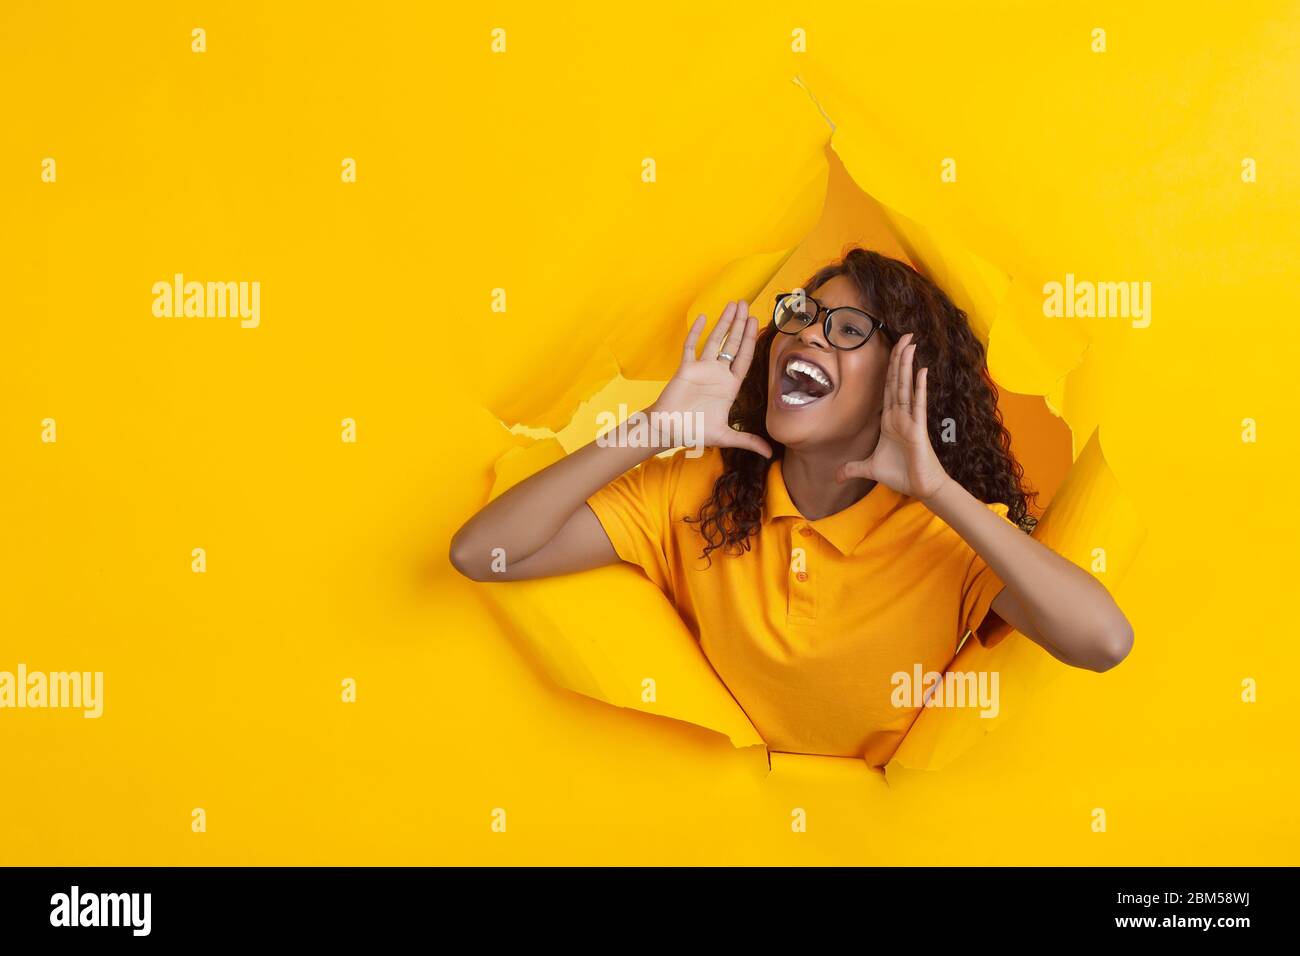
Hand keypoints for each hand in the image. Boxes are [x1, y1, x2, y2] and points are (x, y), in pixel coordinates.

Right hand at [650, 300, 772, 457]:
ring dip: (723, 323)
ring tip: (732, 305)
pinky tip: (703, 317)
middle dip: (739, 325)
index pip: (743, 358)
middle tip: (746, 305)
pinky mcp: (685, 369)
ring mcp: (701, 369)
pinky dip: (696, 333)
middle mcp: (717, 374)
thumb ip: (748, 441)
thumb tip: (771, 454)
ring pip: (715, 341)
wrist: (669, 430)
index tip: (756, 322)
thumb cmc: (695, 431)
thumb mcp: (726, 436)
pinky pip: (690, 347)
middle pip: (732, 344)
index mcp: (729, 386)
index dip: (750, 340)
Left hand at [836, 332, 949, 501]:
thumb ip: (852, 469)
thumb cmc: (901, 474)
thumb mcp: (869, 469)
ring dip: (907, 365)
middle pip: (898, 381)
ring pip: (907, 386)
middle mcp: (900, 415)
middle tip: (903, 335)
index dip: (889, 368)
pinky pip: (919, 405)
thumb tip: (835, 476)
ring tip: (910, 343)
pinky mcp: (918, 430)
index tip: (891, 349)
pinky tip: (922, 370)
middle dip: (898, 358)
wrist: (921, 488)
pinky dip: (920, 388)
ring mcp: (910, 420)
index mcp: (889, 420)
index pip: (888, 388)